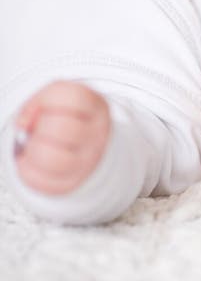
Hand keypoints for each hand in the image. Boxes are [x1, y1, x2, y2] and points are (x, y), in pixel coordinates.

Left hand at [13, 80, 110, 195]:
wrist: (83, 141)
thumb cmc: (66, 116)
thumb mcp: (56, 98)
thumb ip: (38, 102)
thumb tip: (24, 123)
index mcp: (96, 107)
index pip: (73, 98)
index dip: (47, 101)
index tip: (41, 108)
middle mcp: (98, 135)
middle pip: (65, 129)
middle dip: (41, 128)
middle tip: (38, 130)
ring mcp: (88, 161)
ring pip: (55, 160)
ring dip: (34, 151)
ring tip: (35, 146)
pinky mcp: (73, 182)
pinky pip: (44, 182)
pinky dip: (29, 170)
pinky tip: (33, 160)